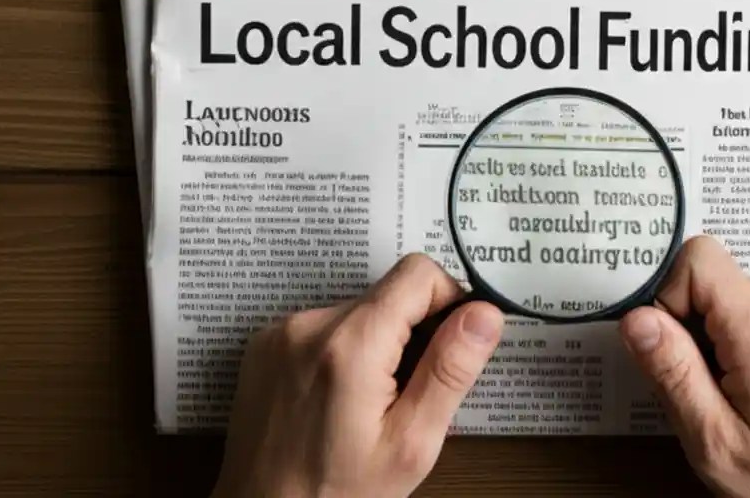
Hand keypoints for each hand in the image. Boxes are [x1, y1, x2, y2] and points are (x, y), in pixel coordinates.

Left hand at [210, 254, 504, 497]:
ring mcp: (280, 333)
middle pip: (389, 293)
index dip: (449, 303)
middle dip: (412, 334)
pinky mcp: (265, 344)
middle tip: (407, 396)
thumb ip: (450, 371)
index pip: (419, 273)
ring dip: (378, 345)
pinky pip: (325, 326)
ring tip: (368, 405)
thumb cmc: (336, 494)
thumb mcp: (411, 444)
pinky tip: (338, 400)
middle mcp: (308, 326)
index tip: (449, 350)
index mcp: (350, 346)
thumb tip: (484, 314)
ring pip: (359, 310)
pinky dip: (344, 352)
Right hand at [619, 236, 749, 497]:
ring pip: (733, 295)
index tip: (673, 348)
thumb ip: (674, 373)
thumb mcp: (716, 442)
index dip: (669, 296)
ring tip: (735, 394)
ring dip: (718, 337)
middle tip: (705, 386)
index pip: (699, 258)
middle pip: (714, 278)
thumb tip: (637, 319)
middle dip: (691, 325)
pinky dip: (743, 340)